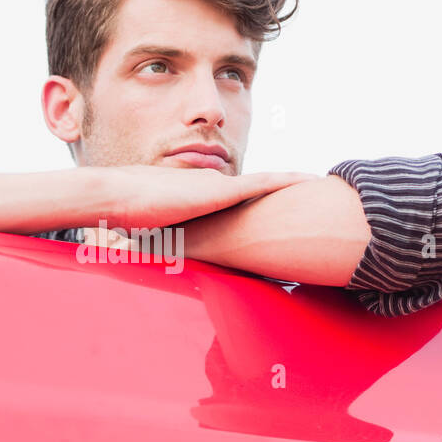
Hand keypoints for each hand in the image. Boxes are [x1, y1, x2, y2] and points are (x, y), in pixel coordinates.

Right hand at [91, 164, 318, 230]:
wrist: (119, 198)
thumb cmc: (128, 218)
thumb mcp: (155, 233)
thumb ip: (167, 242)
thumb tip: (151, 260)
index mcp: (203, 196)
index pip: (240, 198)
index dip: (263, 199)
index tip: (283, 202)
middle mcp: (216, 186)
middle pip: (261, 190)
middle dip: (288, 190)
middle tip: (315, 190)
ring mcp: (221, 187)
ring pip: (269, 184)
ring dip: (295, 184)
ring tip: (322, 183)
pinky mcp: (223, 191)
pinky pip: (265, 184)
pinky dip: (288, 181)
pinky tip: (310, 180)